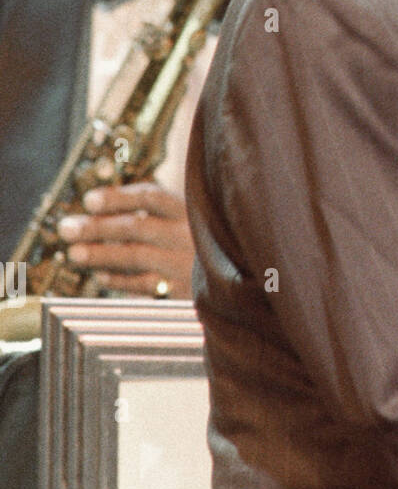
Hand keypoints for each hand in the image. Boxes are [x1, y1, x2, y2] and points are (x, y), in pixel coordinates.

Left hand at [57, 182, 194, 298]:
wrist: (240, 286)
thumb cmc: (207, 249)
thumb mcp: (196, 222)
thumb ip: (161, 215)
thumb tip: (104, 211)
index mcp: (192, 211)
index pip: (151, 197)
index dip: (117, 197)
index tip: (89, 200)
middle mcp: (189, 235)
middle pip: (136, 226)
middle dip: (97, 226)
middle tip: (67, 228)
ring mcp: (187, 264)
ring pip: (135, 256)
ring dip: (100, 254)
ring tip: (74, 253)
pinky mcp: (184, 292)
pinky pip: (144, 285)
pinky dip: (119, 280)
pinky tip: (101, 276)